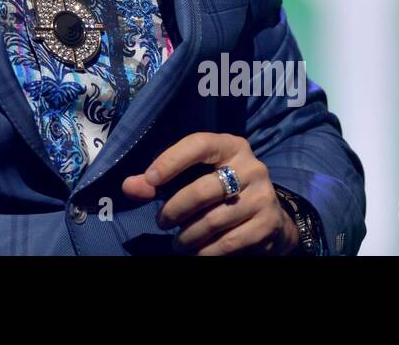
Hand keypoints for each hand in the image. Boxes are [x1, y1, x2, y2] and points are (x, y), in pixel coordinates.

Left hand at [121, 132, 299, 255]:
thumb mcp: (193, 178)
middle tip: (161, 222)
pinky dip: (207, 250)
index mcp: (231, 145)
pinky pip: (230, 241)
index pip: (199, 144)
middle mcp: (252, 166)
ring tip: (177, 242)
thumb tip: (129, 187)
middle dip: (176, 209)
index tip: (149, 179)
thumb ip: (159, 181)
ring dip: (189, 235)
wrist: (269, 217)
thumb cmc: (220, 191)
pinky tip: (196, 252)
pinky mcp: (268, 223)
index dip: (171, 160)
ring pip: (215, 219)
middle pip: (204, 189)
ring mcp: (263, 195)